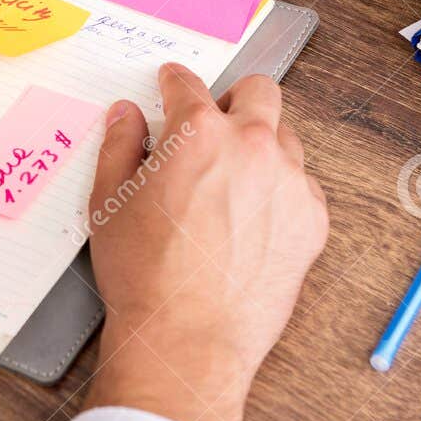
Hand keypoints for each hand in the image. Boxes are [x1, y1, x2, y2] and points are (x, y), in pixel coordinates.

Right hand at [84, 64, 328, 420]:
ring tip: (230, 183)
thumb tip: (125, 116)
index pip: (188, 84)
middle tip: (212, 124)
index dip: (173, 82)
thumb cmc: (146, 276)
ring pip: (284, 138)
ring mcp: (289, 182)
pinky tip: (251, 221)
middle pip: (259, 91)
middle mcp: (252, 145)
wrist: (188, 338)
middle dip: (234, 98)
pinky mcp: (312, 220)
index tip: (172, 85)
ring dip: (259, 146)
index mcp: (197, 133)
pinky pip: (302, 186)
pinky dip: (279, 191)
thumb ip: (118, 146)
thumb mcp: (108, 203)